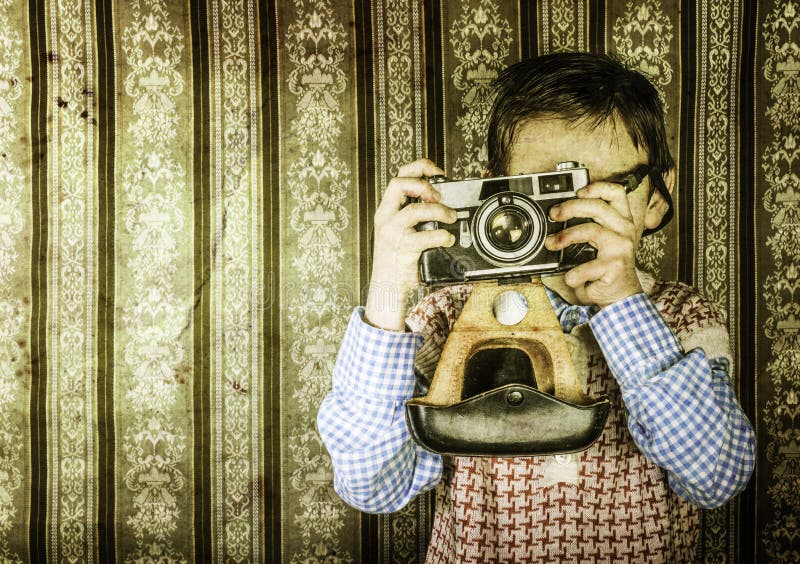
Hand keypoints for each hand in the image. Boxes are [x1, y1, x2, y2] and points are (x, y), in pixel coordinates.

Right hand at [365, 159, 457, 329]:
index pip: (398, 177)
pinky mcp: (404, 249)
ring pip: (415, 210)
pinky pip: (427, 236)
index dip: (418, 168)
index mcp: (386, 211)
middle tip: (439, 197)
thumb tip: (439, 199)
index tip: (437, 172)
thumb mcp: (398, 232)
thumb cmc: (396, 259)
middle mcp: (386, 218)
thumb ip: (412, 215)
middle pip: (399, 184)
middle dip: (424, 186)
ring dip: (439, 211)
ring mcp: (393, 233)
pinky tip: (448, 239)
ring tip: (450, 217)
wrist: (386, 287)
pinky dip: (443, 235)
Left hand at [544, 181, 643, 307]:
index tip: (578, 191)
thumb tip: (556, 215)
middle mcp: (624, 230)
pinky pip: (586, 266)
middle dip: (571, 207)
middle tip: (554, 214)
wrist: (621, 294)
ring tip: (552, 243)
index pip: (616, 193)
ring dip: (566, 236)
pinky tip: (570, 278)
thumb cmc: (607, 265)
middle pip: (598, 207)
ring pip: (591, 230)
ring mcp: (621, 247)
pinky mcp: (614, 266)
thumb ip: (588, 224)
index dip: (597, 187)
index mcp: (621, 220)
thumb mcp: (600, 241)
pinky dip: (573, 274)